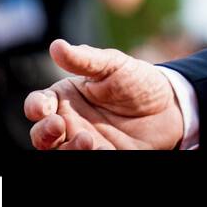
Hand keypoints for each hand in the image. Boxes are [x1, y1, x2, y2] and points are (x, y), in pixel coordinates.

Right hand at [25, 39, 183, 149]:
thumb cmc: (137, 80)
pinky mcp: (102, 155)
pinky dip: (89, 157)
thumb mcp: (113, 65)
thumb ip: (85, 59)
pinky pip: (86, 161)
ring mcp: (84, 141)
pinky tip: (103, 149)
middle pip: (42, 134)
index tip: (44, 107)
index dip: (35, 107)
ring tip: (87, 139)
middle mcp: (69, 122)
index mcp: (65, 97)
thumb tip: (56, 45)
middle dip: (44, 133)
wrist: (170, 105)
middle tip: (59, 125)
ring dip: (67, 149)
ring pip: (60, 152)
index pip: (38, 104)